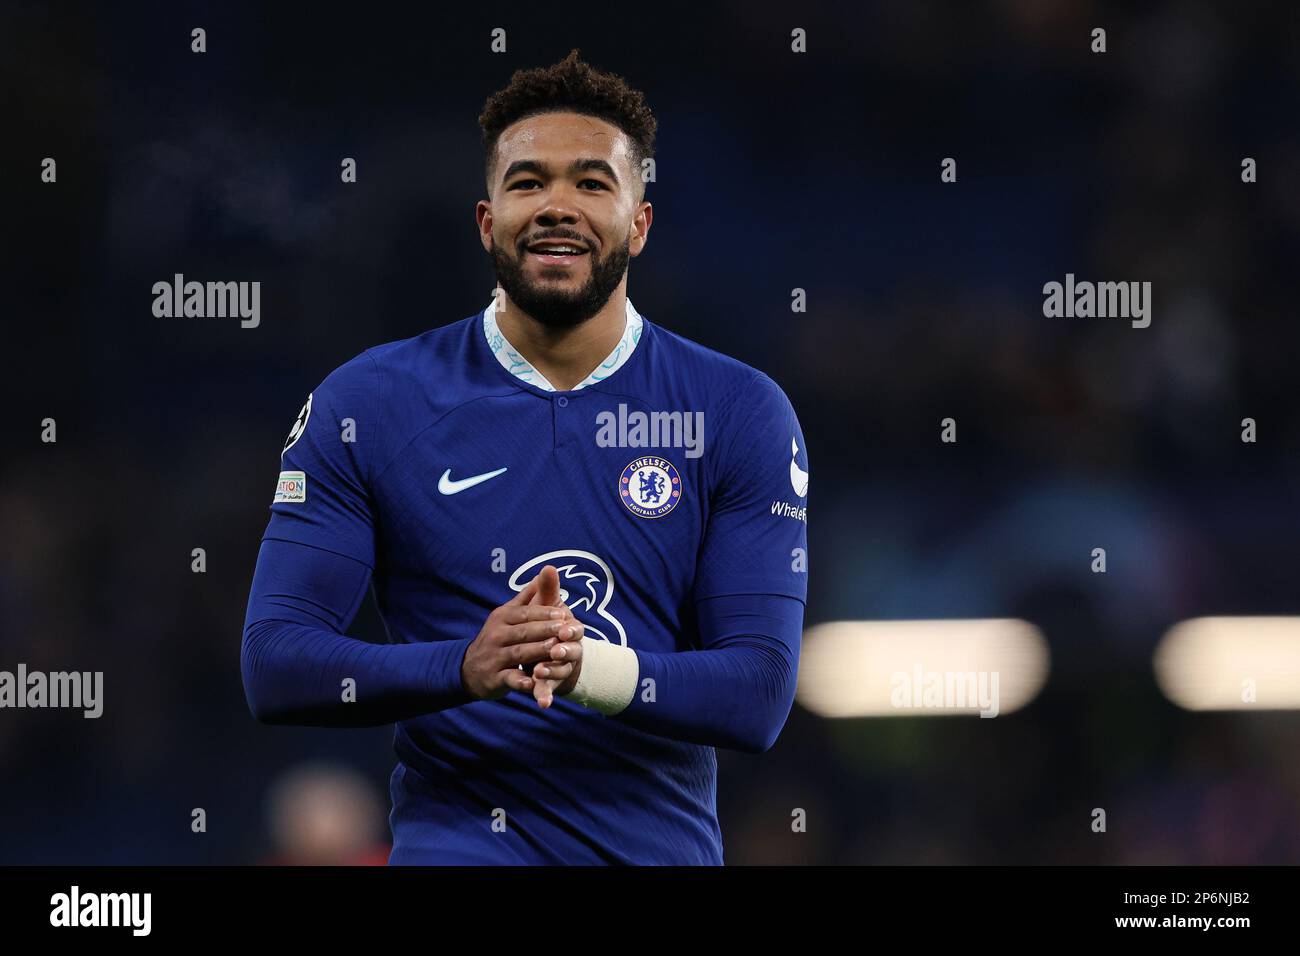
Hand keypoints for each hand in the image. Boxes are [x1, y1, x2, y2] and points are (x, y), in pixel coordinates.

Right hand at [460, 570, 577, 700]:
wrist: (469, 669)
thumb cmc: (497, 638)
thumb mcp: (507, 615)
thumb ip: (528, 596)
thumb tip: (546, 571)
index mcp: (502, 618)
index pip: (525, 613)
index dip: (543, 613)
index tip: (563, 613)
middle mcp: (496, 635)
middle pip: (524, 632)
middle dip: (545, 630)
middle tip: (565, 629)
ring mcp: (494, 658)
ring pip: (519, 653)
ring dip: (537, 652)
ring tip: (556, 650)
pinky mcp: (494, 678)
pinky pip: (510, 679)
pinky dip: (521, 681)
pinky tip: (534, 682)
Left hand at [528, 565, 583, 708]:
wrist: (547, 652)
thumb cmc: (548, 626)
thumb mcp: (548, 609)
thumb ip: (548, 591)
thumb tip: (549, 567)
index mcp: (570, 630)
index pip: (574, 629)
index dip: (570, 629)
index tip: (564, 628)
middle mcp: (569, 650)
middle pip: (570, 652)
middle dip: (562, 651)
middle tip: (554, 651)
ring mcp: (560, 668)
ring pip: (558, 671)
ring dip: (551, 672)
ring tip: (538, 673)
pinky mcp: (549, 683)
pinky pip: (548, 690)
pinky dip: (545, 696)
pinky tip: (542, 704)